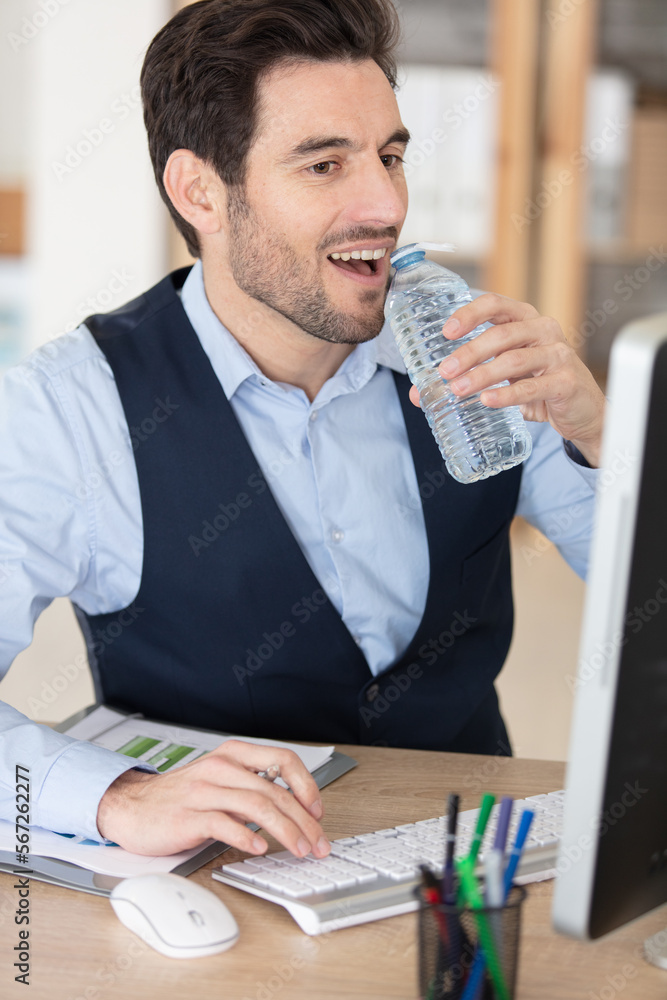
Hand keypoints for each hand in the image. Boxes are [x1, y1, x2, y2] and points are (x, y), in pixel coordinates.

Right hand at [96, 739, 329, 858]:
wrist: (131, 806)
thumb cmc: (179, 797)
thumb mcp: (219, 780)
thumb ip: (250, 788)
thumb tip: (293, 810)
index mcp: (233, 755)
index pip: (283, 759)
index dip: (306, 784)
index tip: (318, 810)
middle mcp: (221, 767)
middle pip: (275, 790)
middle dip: (304, 820)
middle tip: (318, 842)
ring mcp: (204, 790)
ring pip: (257, 806)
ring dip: (285, 831)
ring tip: (299, 849)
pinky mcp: (188, 816)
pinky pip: (224, 824)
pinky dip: (246, 837)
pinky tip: (258, 849)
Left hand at [408, 293, 605, 466]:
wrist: (582, 410)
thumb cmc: (538, 385)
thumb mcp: (503, 376)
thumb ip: (469, 377)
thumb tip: (418, 394)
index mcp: (525, 320)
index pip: (495, 304)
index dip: (469, 314)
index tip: (445, 332)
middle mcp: (543, 330)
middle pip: (501, 333)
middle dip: (469, 351)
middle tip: (444, 371)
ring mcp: (558, 354)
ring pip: (514, 360)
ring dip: (482, 375)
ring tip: (457, 390)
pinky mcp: (566, 382)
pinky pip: (533, 387)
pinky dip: (506, 394)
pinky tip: (487, 401)